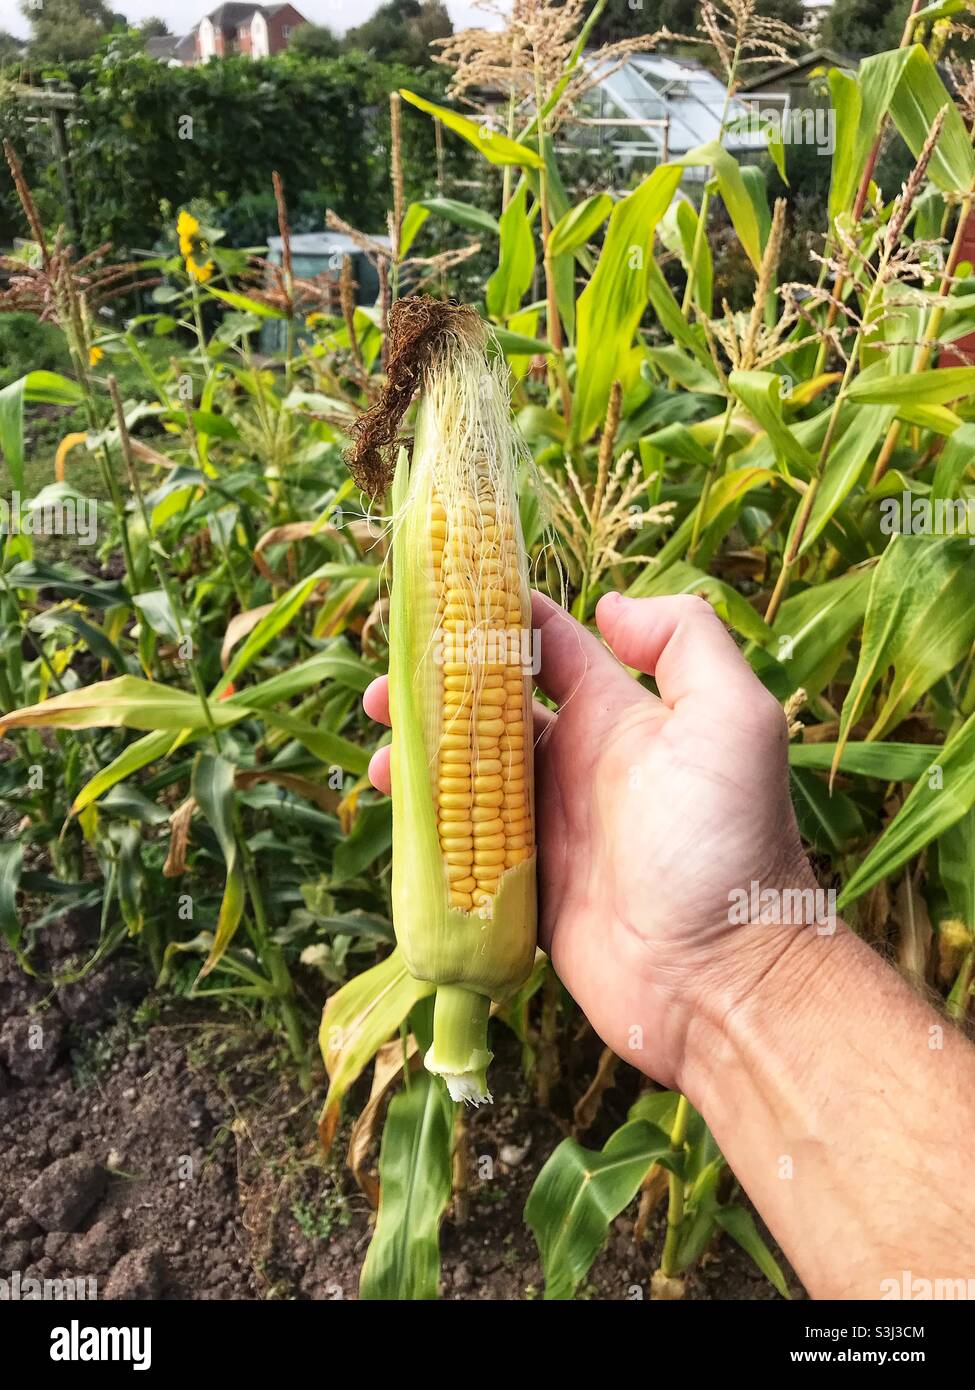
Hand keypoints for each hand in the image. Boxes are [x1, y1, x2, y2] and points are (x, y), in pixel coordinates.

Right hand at [364, 591, 817, 1090]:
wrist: (721, 978)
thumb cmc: (729, 843)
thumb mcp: (733, 719)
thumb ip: (684, 641)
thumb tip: (611, 603)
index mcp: (617, 716)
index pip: (546, 646)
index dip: (494, 617)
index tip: (437, 599)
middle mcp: (578, 764)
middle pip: (488, 710)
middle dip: (435, 690)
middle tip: (383, 689)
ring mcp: (548, 829)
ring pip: (464, 778)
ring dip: (418, 758)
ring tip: (376, 755)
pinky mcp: (524, 890)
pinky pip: (462, 849)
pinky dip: (424, 829)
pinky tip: (393, 816)